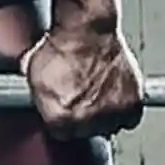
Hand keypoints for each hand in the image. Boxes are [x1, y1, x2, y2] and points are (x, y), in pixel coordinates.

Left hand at [23, 29, 144, 139]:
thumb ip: (35, 94)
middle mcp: (85, 120)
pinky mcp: (131, 104)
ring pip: (108, 127)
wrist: (87, 29)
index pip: (61, 134)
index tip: (65, 111)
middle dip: (81, 117)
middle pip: (84, 132)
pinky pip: (129, 119)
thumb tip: (34, 98)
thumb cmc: (62, 47)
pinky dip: (124, 110)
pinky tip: (113, 96)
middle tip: (80, 98)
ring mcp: (110, 114)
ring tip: (96, 94)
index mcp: (58, 117)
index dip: (62, 120)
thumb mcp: (33, 73)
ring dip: (103, 115)